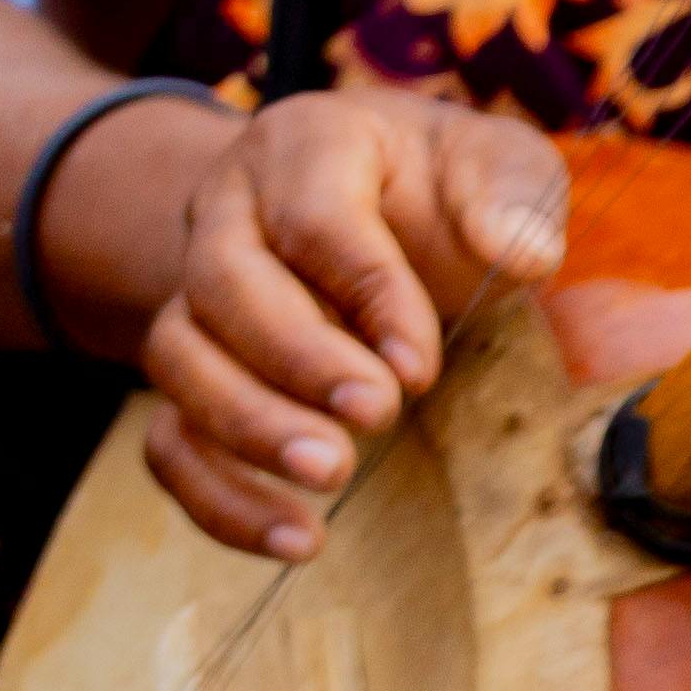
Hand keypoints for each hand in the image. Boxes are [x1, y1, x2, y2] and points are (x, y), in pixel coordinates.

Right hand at [135, 88, 567, 558]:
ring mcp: (195, 296)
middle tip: (374, 418)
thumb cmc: (442, 188)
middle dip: (293, 358)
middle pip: (221, 284)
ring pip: (176, 359)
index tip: (421, 364)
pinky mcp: (195, 374)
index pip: (312, 218)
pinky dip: (216, 495)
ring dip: (244, 425)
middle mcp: (226, 215)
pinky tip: (294, 541)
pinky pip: (168, 437)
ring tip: (328, 479)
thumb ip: (512, 194)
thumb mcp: (493, 161)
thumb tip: (523, 256)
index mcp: (301, 148)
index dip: (366, 291)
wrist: (371, 210)